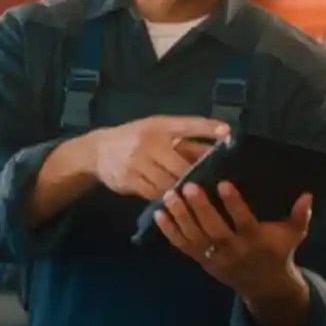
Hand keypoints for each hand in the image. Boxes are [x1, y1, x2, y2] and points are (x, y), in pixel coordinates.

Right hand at [87, 116, 228, 200]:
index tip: (227, 132)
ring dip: (181, 190)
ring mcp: (137, 161)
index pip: (187, 124)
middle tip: (209, 186)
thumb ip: (185, 142)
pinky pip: (153, 193)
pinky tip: (172, 200)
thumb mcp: (158, 132)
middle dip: (195, 177)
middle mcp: (149, 141)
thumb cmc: (136, 139)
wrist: (98, 150)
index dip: (207, 128)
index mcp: (159, 125)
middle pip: (181, 164)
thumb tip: (217, 149)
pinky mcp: (128, 179)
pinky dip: (164, 197)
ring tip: (193, 197)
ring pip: (168, 182)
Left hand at [155, 180, 311, 301]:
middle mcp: (233, 250)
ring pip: (195, 238)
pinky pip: (183, 247)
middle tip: (189, 186)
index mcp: (255, 241)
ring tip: (169, 195)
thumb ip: (300, 215)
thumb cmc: (278, 251)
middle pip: (214, 230)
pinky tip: (158, 213)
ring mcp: (215, 258)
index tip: (224, 183)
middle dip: (200, 209)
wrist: (264, 287)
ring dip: (180, 217)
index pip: (244, 221)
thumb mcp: (294, 235)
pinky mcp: (202, 261)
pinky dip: (169, 231)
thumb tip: (308, 193)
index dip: (234, 204)